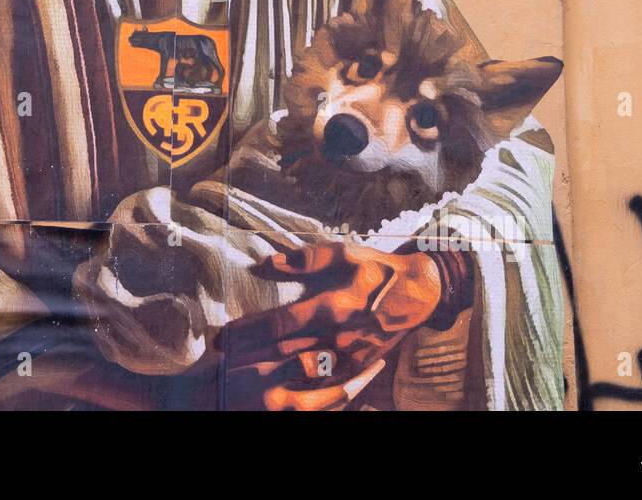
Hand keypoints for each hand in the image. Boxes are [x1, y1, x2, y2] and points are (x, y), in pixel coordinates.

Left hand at [220, 242, 441, 409]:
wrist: (419, 294)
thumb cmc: (377, 269)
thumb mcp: (344, 253)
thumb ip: (305, 259)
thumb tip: (268, 262)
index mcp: (335, 306)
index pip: (282, 322)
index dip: (250, 330)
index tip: (225, 334)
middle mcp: (341, 336)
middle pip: (285, 352)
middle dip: (250, 355)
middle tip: (221, 358)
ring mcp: (351, 356)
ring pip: (301, 372)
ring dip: (268, 373)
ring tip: (239, 374)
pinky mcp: (359, 367)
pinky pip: (324, 385)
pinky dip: (298, 386)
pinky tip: (277, 387)